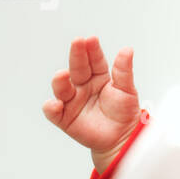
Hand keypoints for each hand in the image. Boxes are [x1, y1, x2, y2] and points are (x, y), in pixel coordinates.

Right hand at [42, 36, 140, 157]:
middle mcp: (83, 86)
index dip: (92, 50)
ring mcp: (72, 100)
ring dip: (60, 80)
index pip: (94, 60)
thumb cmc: (124, 113)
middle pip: (77, 68)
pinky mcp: (65, 118)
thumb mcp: (127, 90)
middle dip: (76, 55)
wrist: (123, 138)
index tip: (91, 39)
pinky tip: (55, 103)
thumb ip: (124, 71)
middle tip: (77, 43)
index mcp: (98, 76)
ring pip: (61, 87)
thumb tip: (127, 50)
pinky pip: (54, 112)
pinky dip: (51, 108)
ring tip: (63, 75)